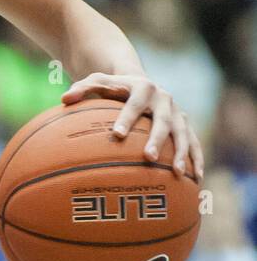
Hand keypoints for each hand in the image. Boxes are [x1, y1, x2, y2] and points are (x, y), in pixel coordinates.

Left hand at [61, 73, 203, 180]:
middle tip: (148, 158)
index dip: (126, 119)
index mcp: (143, 87)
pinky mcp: (185, 124)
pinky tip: (196, 178)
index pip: (133, 104)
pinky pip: (195, 143)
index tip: (116, 134)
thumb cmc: (113, 87)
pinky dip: (197, 159)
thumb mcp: (96, 81)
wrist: (141, 82)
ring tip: (177, 173)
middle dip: (157, 140)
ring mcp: (178, 113)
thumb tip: (63, 99)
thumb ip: (81, 89)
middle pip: (162, 121)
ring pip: (183, 134)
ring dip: (183, 153)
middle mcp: (164, 99)